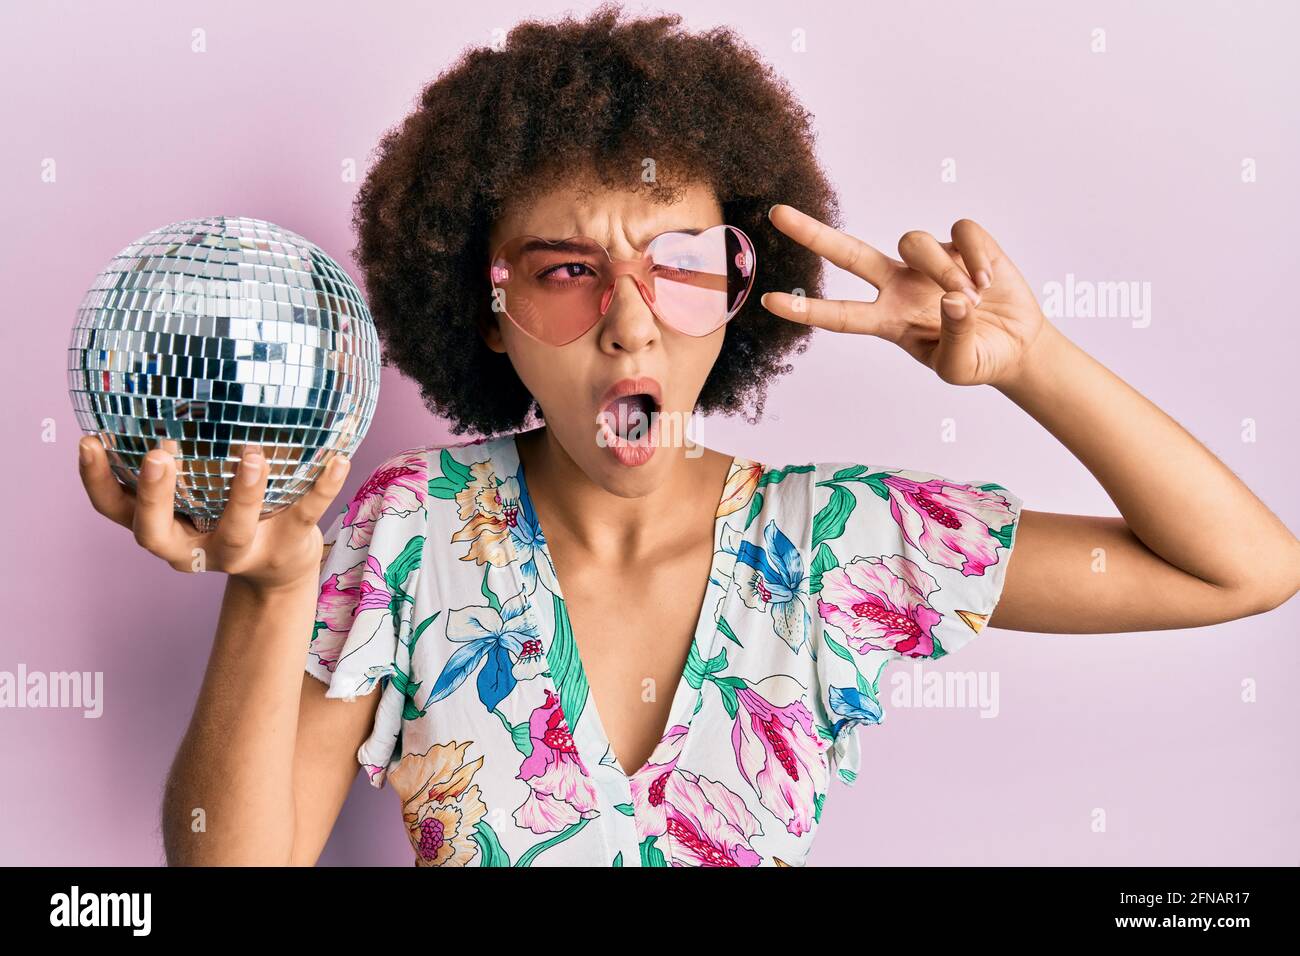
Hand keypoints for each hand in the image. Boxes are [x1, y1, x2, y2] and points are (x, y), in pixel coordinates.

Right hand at [77, 433, 351, 592]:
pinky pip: (305, 514)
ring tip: (252, 456)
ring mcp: (239, 551)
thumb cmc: (231, 507)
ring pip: (232, 530)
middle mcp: (191, 545)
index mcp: (165, 524)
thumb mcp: (202, 482)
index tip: (89, 440)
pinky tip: (339, 457)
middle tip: (159, 455)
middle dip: (155, 496)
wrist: (281, 564)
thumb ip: (188, 441)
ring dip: (241, 494)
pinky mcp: (286, 545)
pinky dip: (323, 486)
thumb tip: (190, 357)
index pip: (115, 508)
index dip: (96, 480)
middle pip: (155, 532)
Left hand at [761, 205, 1046, 387]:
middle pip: (847, 254)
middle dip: (811, 234)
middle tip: (776, 214)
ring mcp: (927, 261)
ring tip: (973, 297)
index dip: (805, 309)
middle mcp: (898, 285)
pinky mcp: (962, 243)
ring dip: (944, 270)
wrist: (1016, 345)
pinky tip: (989, 280)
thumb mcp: (959, 367)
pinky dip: (976, 255)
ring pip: (913, 242)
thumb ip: (953, 339)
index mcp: (888, 320)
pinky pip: (960, 232)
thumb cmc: (977, 359)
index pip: (839, 315)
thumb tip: (952, 299)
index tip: (768, 301)